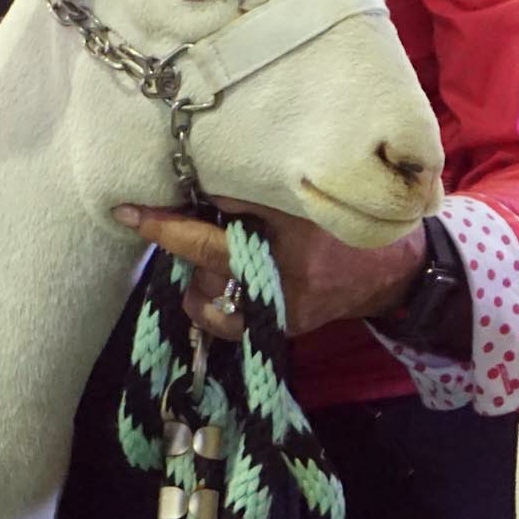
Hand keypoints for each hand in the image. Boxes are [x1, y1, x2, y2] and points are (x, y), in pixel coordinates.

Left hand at [119, 200, 425, 342]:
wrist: (393, 270)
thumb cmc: (344, 224)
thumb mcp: (299, 197)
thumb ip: (247, 191)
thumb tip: (196, 187)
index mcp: (278, 254)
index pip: (203, 240)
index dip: (162, 226)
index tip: (125, 212)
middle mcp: (274, 292)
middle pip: (201, 271)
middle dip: (192, 247)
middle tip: (203, 223)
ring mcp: (276, 317)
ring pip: (207, 301)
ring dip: (202, 276)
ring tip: (223, 254)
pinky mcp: (281, 331)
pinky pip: (226, 321)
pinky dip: (216, 301)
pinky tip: (226, 282)